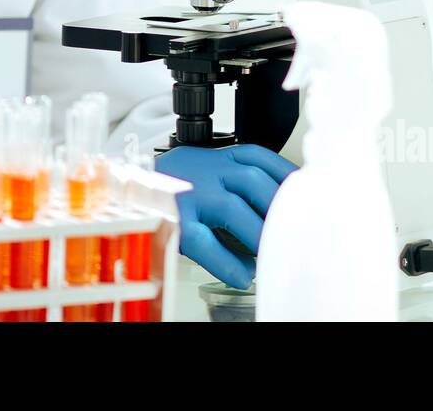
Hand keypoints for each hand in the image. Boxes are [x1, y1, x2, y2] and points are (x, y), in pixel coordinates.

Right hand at [155, 143, 298, 288]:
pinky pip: (202, 243)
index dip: (287, 176)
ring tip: (272, 254)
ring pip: (232, 209)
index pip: (261, 159)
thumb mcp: (205, 168)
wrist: (125, 186)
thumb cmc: (171, 183)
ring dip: (258, 233)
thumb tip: (275, 213)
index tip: (307, 193)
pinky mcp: (173, 221)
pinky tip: (241, 275)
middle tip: (295, 232)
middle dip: (278, 209)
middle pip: (253, 182)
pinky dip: (226, 262)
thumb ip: (237, 182)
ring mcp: (188, 195)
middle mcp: (205, 171)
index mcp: (218, 158)